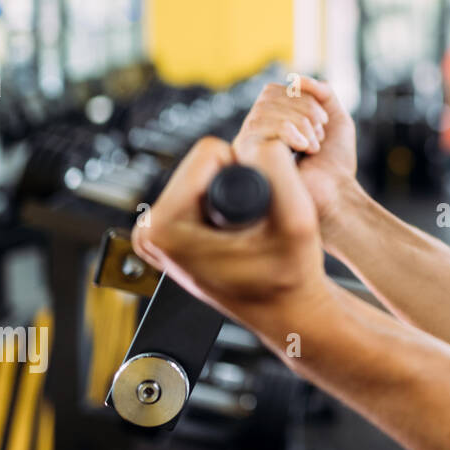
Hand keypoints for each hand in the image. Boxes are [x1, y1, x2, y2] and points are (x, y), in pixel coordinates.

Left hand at [131, 137, 327, 325]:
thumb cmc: (288, 277)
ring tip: (250, 230)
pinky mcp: (169, 232)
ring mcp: (158, 232)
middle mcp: (152, 229)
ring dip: (235, 192)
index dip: (249, 171)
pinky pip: (203, 188)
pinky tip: (240, 232)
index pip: (209, 152)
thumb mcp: (296, 220)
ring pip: (206, 172)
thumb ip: (277, 170)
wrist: (287, 309)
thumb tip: (259, 139)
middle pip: (204, 161)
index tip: (259, 210)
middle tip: (256, 223)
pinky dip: (228, 202)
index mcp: (165, 227)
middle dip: (239, 181)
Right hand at [233, 77, 357, 237]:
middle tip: (320, 133)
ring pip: (264, 109)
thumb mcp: (336, 119)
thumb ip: (322, 93)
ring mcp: (250, 145)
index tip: (324, 121)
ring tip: (313, 145)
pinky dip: (288, 130)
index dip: (302, 98)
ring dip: (299, 122)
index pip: (275, 91)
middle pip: (268, 96)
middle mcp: (257, 132)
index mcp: (274, 123)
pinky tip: (302, 148)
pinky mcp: (248, 158)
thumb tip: (296, 77)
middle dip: (303, 109)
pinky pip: (258, 126)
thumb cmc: (335, 164)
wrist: (335, 195)